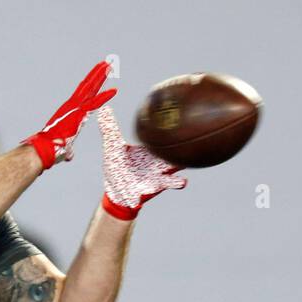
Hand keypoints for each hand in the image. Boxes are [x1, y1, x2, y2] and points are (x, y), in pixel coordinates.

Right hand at [23, 60, 116, 169]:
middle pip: (88, 88)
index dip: (93, 88)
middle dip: (97, 75)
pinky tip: (114, 90)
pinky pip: (94, 103)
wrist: (45, 148)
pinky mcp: (78, 113)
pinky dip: (105, 97)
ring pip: (90, 89)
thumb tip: (68, 156)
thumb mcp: (63, 148)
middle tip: (107, 64)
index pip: (85, 97)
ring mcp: (75, 108)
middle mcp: (73, 107)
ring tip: (109, 65)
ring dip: (100, 77)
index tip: (100, 78)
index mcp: (71, 113)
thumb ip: (68, 150)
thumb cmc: (51, 150)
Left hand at [98, 105, 187, 219]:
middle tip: (197, 131)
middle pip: (174, 148)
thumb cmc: (116, 168)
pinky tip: (183, 181)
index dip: (171, 124)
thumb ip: (110, 129)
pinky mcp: (157, 186)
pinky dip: (177, 183)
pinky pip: (169, 183)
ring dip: (183, 162)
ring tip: (192, 158)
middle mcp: (157, 158)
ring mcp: (159, 171)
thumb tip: (104, 109)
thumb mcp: (112, 146)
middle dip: (183, 141)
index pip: (162, 133)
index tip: (182, 112)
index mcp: (149, 147)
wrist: (116, 192)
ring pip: (176, 165)